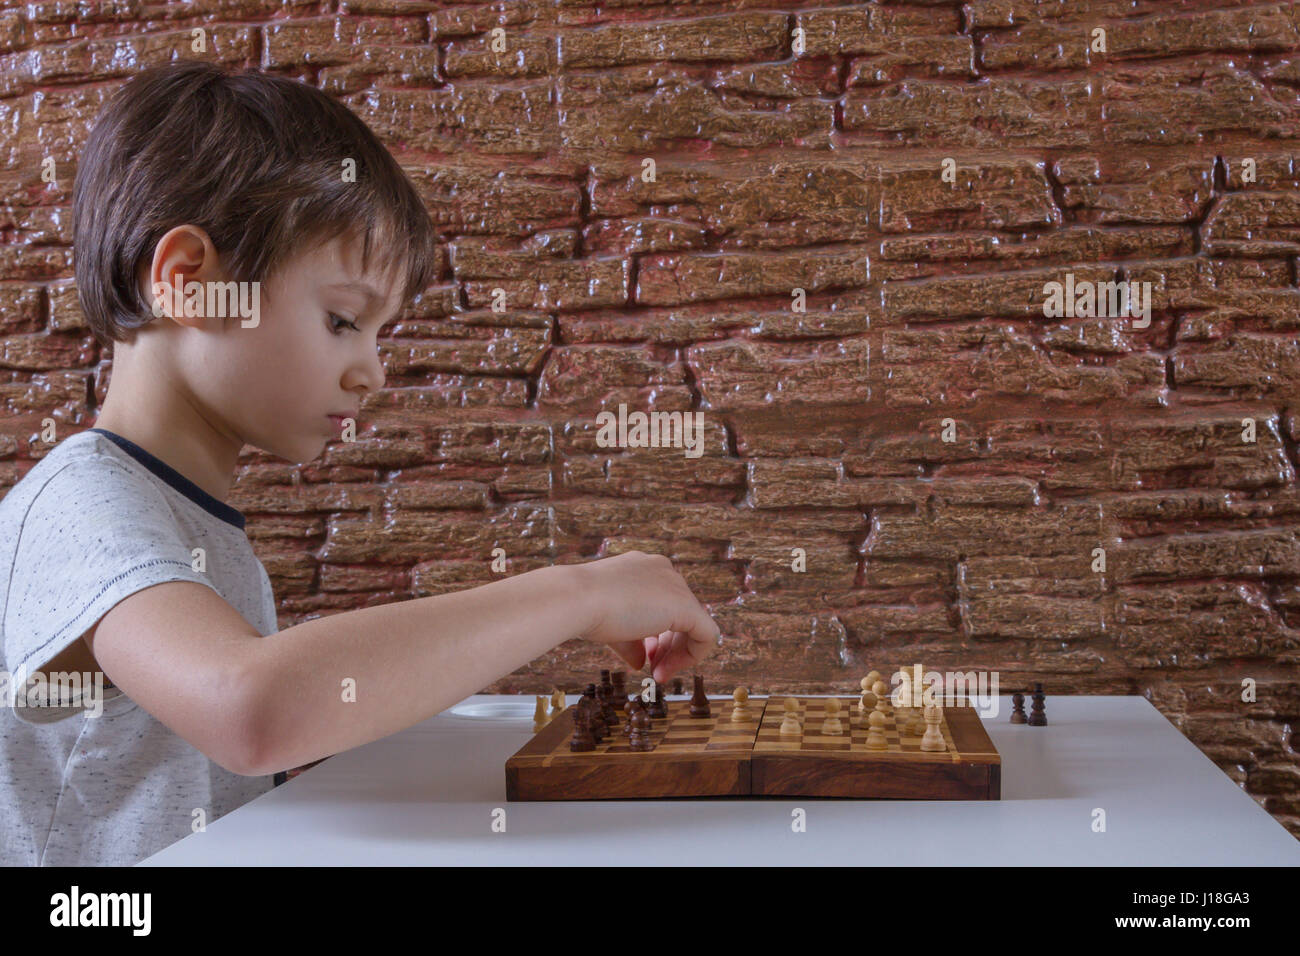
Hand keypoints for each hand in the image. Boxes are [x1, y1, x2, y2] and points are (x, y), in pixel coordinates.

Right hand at [572, 551, 719, 684]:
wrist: (576, 599)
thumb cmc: (584, 609)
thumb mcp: (611, 625)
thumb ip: (631, 641)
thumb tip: (640, 662)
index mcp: (645, 569)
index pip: (663, 605)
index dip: (657, 636)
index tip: (642, 656)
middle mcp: (663, 570)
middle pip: (680, 615)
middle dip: (668, 647)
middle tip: (652, 669)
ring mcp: (675, 584)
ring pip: (694, 625)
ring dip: (677, 655)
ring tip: (656, 674)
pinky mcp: (685, 605)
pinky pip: (707, 634)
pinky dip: (693, 656)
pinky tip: (667, 670)